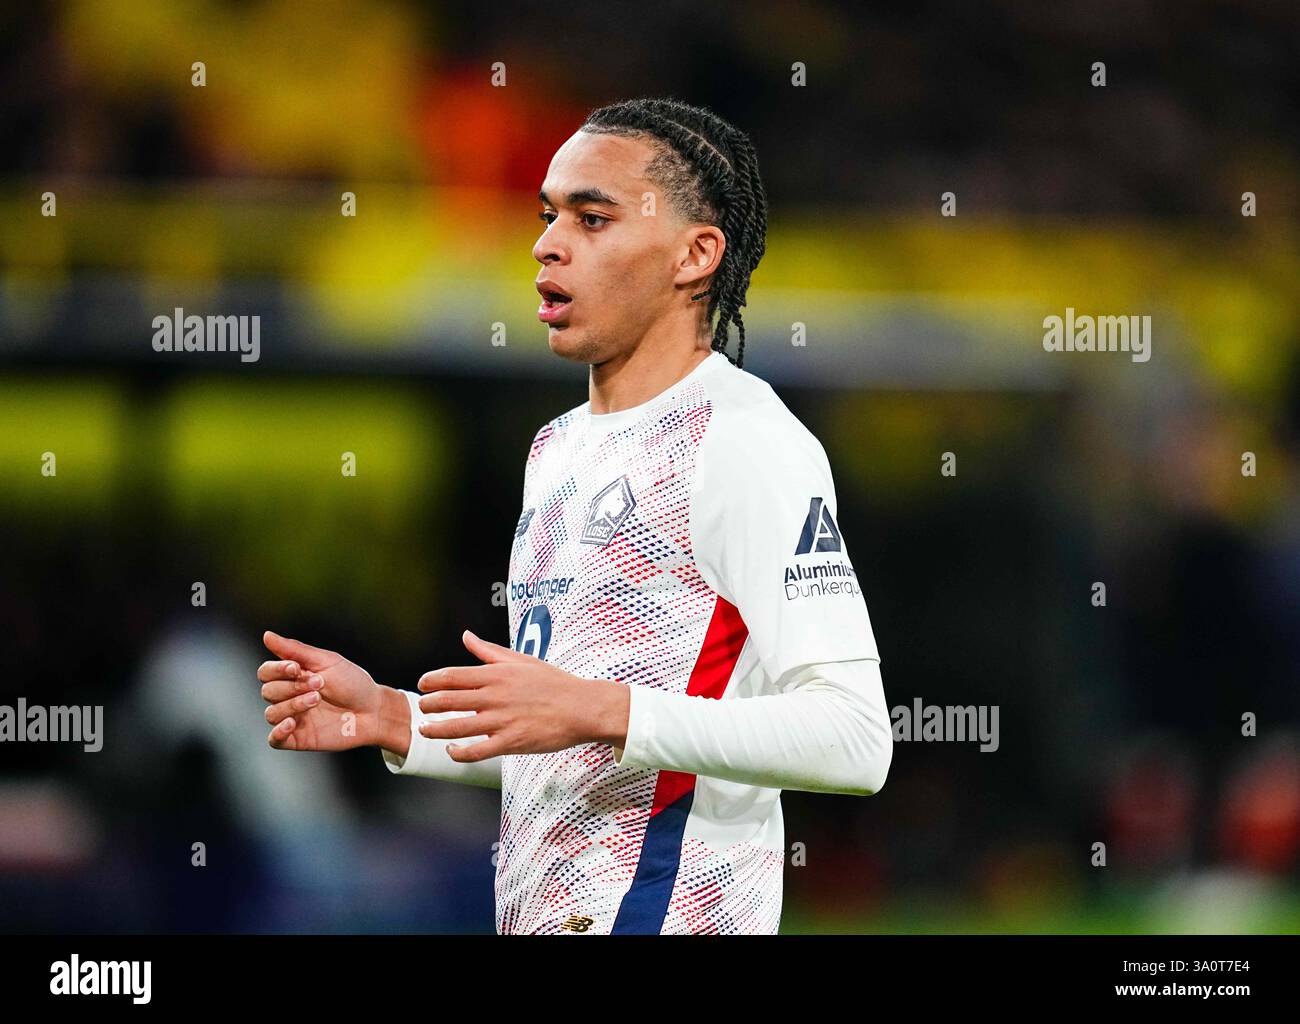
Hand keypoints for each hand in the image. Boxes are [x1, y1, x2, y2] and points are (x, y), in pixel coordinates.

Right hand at [258, 631, 388, 750]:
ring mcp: (293, 718)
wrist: (374, 710)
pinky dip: (278, 732)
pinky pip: (274, 740)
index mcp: (293, 677)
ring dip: (292, 705)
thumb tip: (267, 635)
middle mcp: (289, 697)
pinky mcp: (298, 739)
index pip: (266, 672)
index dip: (276, 670)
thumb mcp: (326, 661)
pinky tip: (291, 723)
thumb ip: (295, 650)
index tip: (296, 668)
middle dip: (291, 686)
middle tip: (319, 684)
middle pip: (268, 691)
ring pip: (272, 714)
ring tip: (317, 699)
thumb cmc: (353, 683)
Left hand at [417, 630, 629, 762]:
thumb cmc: (553, 682)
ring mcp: (502, 720)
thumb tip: (466, 636)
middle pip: (448, 700)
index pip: (452, 676)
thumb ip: (489, 650)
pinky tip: (452, 751)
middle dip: (428, 705)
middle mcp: (495, 696)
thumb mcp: (521, 660)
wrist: (582, 707)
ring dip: (435, 729)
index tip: (422, 684)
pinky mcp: (511, 742)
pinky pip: (477, 751)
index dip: (431, 681)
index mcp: (496, 674)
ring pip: (456, 727)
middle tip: (421, 707)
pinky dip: (459, 753)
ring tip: (425, 730)